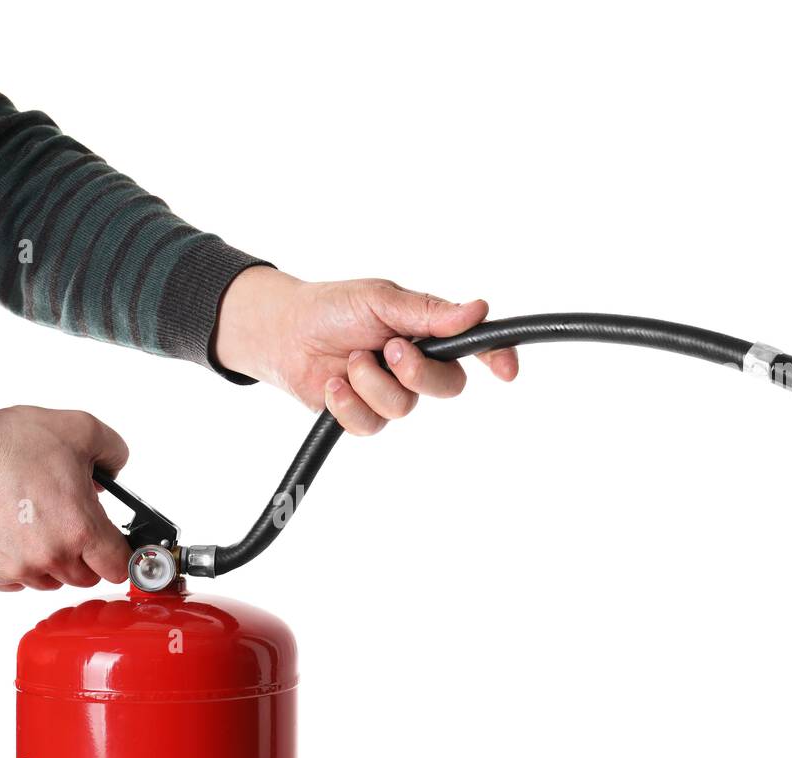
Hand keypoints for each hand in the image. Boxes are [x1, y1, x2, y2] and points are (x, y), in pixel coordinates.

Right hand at [0, 406, 129, 590]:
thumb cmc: (10, 444)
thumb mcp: (80, 429)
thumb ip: (113, 452)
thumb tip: (116, 472)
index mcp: (80, 528)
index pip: (118, 567)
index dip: (119, 555)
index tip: (112, 547)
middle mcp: (52, 555)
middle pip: (86, 577)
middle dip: (84, 555)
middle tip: (69, 523)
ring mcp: (20, 568)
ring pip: (52, 581)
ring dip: (52, 562)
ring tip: (37, 524)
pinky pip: (17, 582)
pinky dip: (19, 564)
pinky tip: (12, 534)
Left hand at [214, 267, 517, 434]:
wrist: (284, 332)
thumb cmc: (334, 308)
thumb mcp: (381, 299)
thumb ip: (428, 311)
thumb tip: (478, 309)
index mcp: (429, 332)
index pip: (476, 347)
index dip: (498, 357)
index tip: (506, 370)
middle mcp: (417, 366)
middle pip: (448, 386)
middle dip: (419, 372)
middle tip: (389, 349)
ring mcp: (391, 394)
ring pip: (404, 407)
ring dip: (372, 382)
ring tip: (349, 360)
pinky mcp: (364, 417)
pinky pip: (370, 425)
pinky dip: (348, 404)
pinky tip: (333, 385)